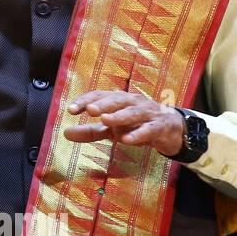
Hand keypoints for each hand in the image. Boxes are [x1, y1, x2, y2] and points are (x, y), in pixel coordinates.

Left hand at [63, 90, 184, 155]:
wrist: (171, 130)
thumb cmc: (137, 125)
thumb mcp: (111, 129)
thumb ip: (90, 131)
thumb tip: (65, 133)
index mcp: (119, 100)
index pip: (101, 95)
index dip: (86, 101)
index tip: (71, 110)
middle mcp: (133, 102)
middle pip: (117, 100)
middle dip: (103, 104)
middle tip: (90, 110)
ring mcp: (148, 113)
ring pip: (133, 112)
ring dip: (119, 116)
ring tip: (105, 120)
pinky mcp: (160, 127)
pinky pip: (150, 129)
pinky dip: (139, 134)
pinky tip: (127, 140)